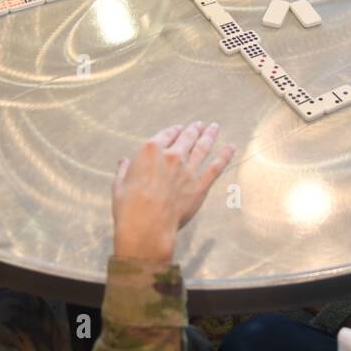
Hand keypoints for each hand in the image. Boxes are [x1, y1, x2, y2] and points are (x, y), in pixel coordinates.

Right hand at [112, 121, 234, 262]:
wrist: (147, 226)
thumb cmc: (128, 206)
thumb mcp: (119, 185)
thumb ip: (123, 170)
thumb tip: (123, 161)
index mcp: (150, 151)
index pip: (165, 135)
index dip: (173, 130)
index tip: (179, 128)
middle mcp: (171, 156)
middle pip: (186, 138)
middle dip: (194, 129)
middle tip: (200, 125)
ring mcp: (188, 170)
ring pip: (202, 147)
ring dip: (209, 135)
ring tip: (214, 127)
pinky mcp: (200, 185)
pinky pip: (216, 167)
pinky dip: (225, 156)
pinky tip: (231, 147)